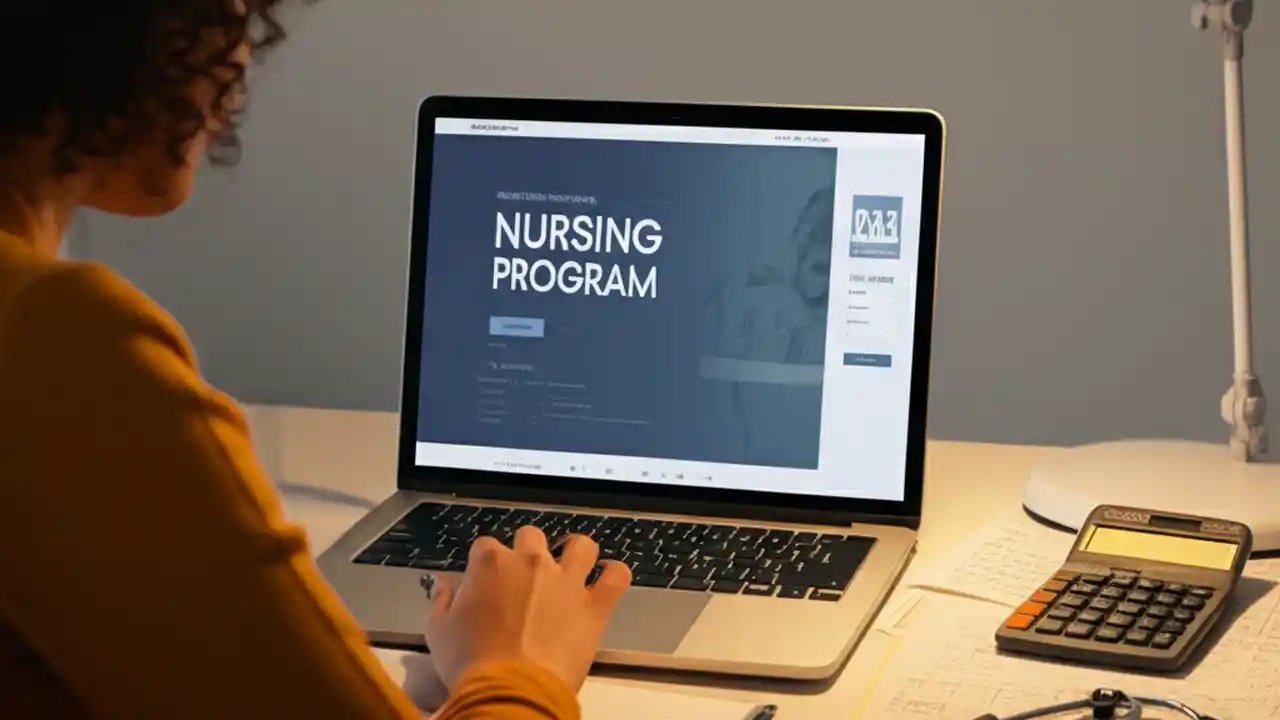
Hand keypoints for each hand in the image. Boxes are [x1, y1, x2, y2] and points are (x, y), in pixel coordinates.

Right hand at [424, 526, 631, 692]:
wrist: (510, 689)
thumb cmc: (470, 662)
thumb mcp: (439, 631)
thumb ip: (442, 601)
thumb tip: (444, 585)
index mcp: (491, 564)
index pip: (486, 546)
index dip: (485, 563)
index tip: (485, 580)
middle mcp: (531, 562)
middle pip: (531, 536)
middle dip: (527, 550)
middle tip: (524, 575)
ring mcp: (567, 581)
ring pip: (581, 546)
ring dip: (575, 551)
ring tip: (571, 564)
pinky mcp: (595, 605)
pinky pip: (616, 576)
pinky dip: (615, 573)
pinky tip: (609, 576)